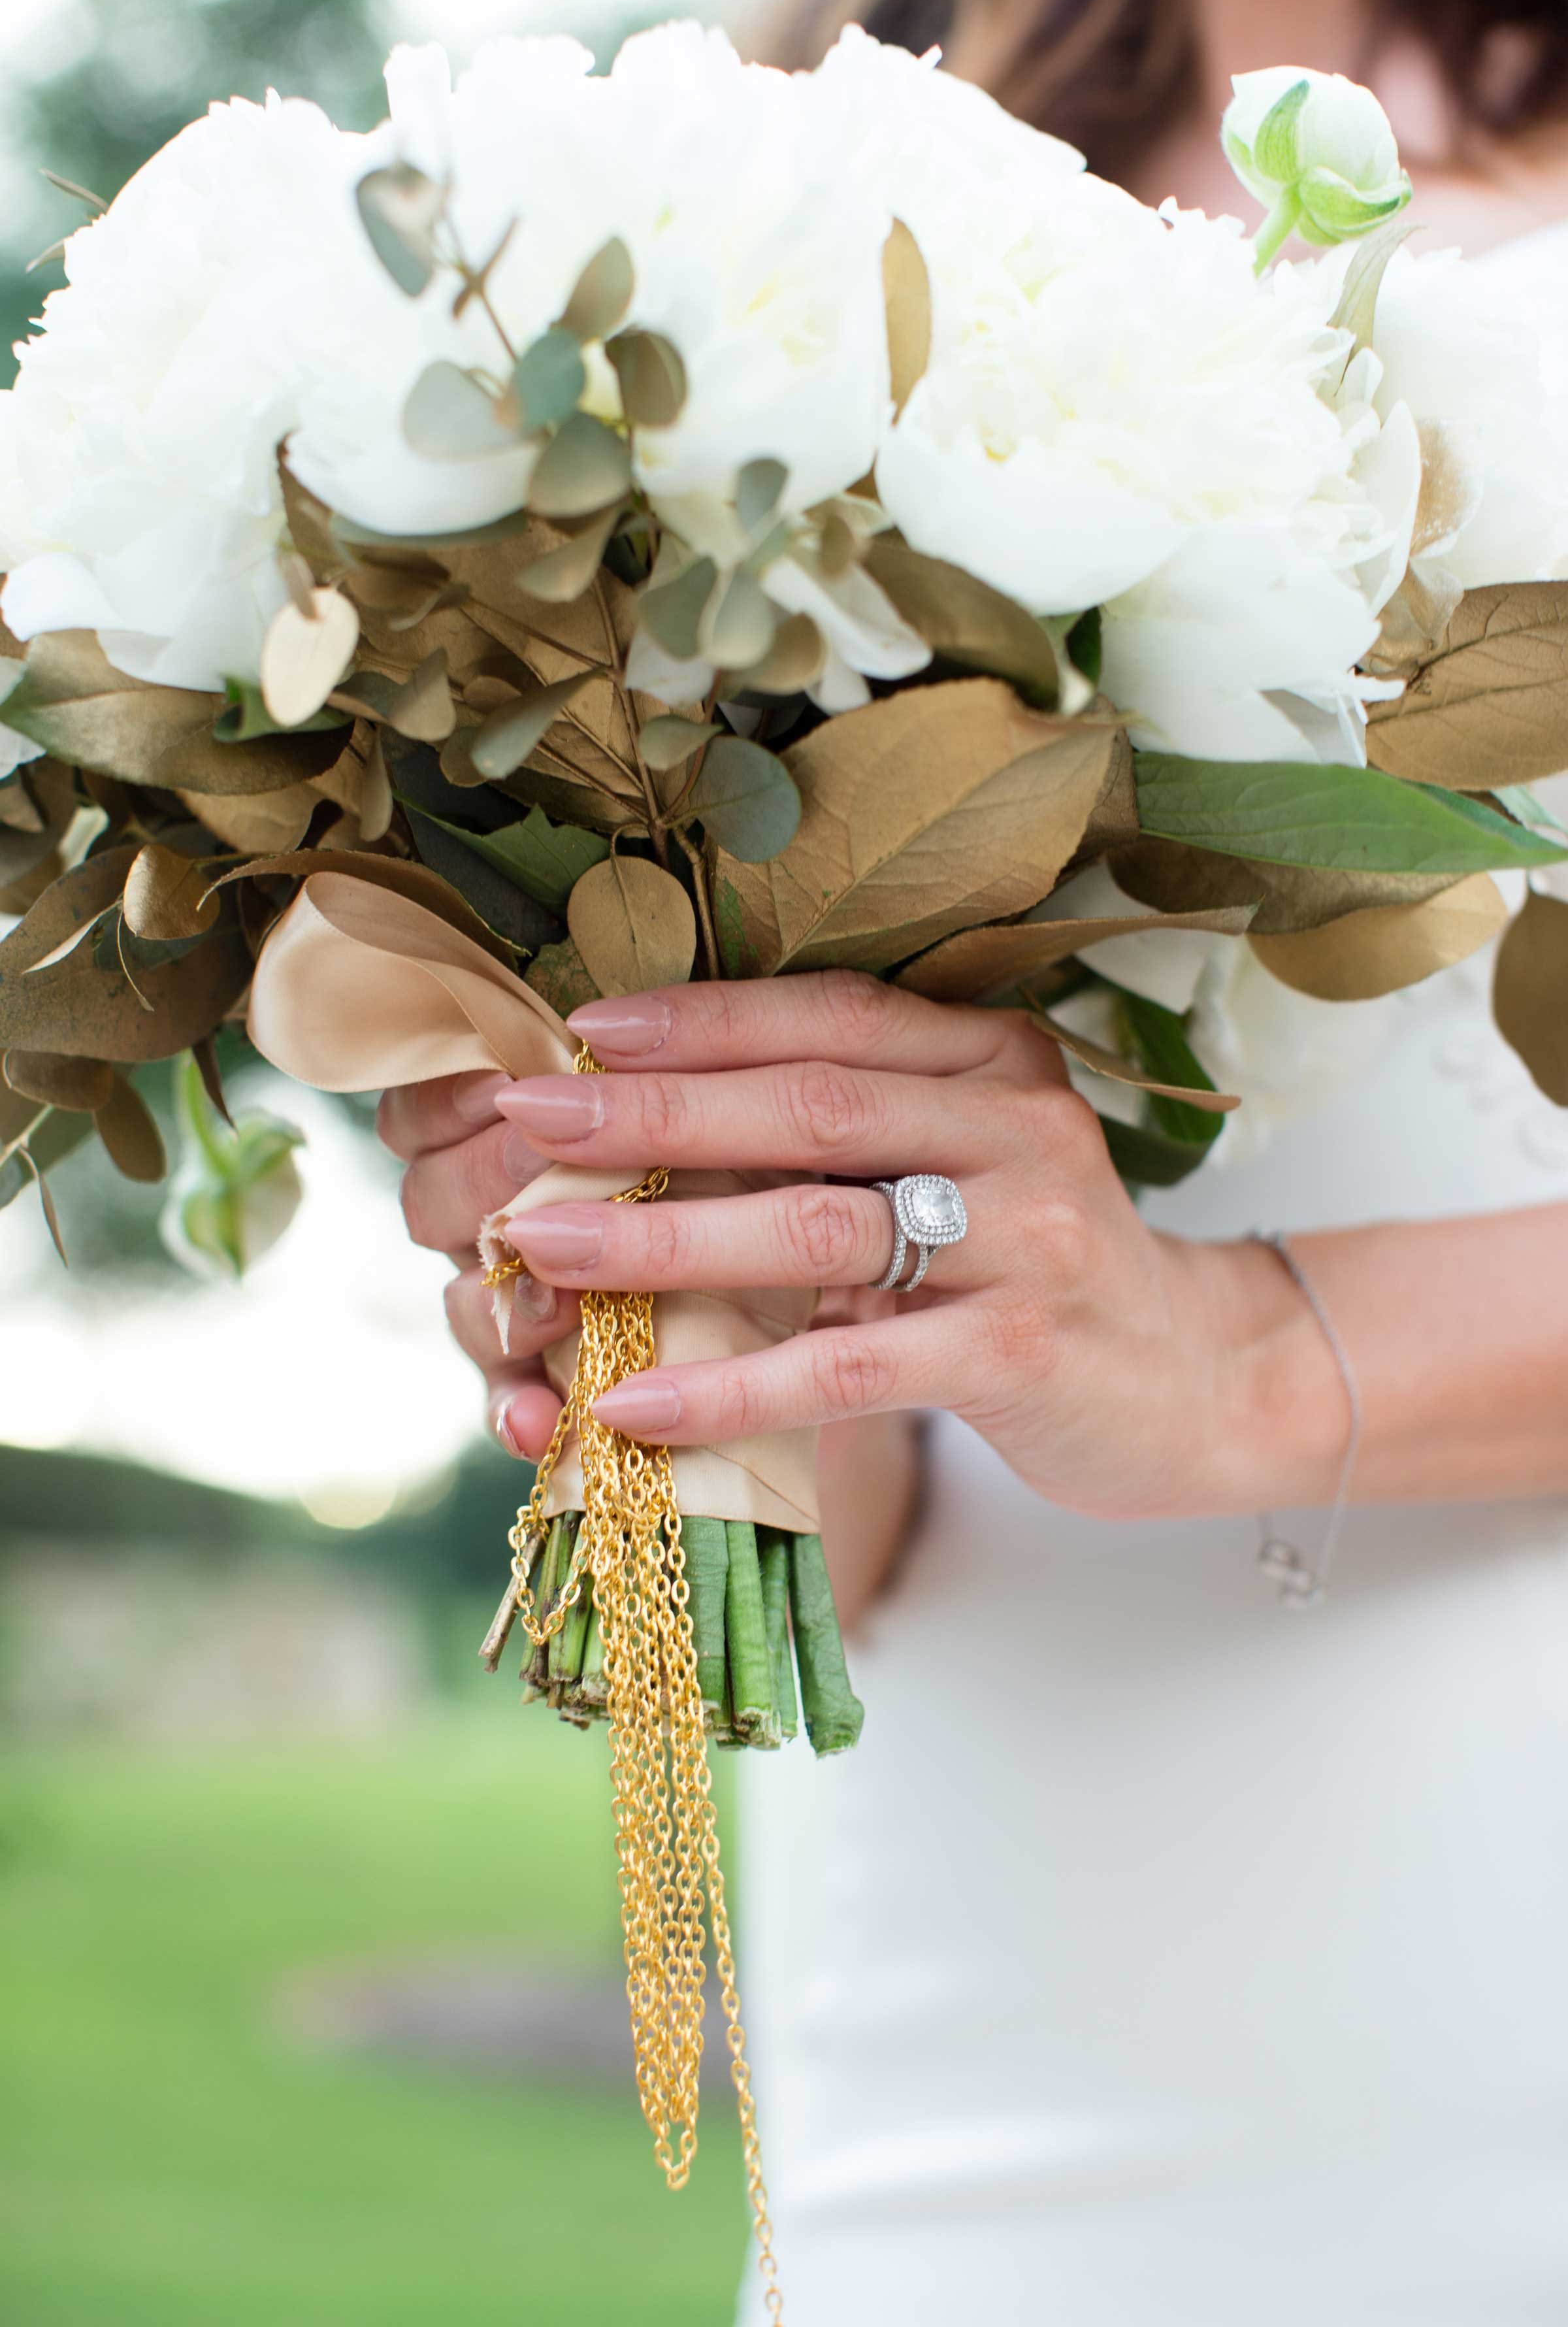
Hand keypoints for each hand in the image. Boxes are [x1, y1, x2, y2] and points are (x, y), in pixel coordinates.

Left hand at [379, 971, 1348, 1520]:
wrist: (1200, 1382)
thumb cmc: (1040, 1271)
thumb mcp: (965, 1170)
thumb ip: (854, 1137)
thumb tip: (655, 1126)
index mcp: (993, 1057)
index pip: (829, 1014)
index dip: (699, 1018)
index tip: (576, 1031)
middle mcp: (1017, 1123)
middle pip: (808, 1103)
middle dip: (652, 1112)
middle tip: (527, 1120)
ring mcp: (1030, 1235)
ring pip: (819, 1222)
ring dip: (665, 1238)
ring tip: (542, 1249)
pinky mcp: (1025, 1350)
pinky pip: (854, 1367)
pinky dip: (737, 1386)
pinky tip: (641, 1405)